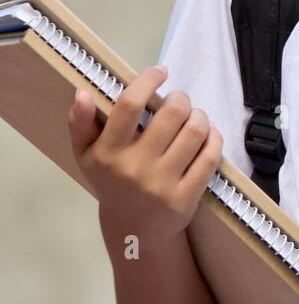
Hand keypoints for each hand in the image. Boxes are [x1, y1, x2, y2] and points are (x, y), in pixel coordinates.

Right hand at [68, 65, 223, 244]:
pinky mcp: (186, 197)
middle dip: (181, 99)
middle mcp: (135, 168)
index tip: (160, 72)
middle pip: (171, 114)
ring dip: (199, 116)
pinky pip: (210, 156)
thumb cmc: (112, 183)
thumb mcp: (87, 156)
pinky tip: (207, 134)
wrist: (134, 231)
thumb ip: (80, 124)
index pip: (129, 105)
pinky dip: (213, 138)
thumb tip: (82, 93)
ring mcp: (163, 184)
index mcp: (109, 153)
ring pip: (195, 131)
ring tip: (194, 117)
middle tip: (179, 102)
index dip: (148, 81)